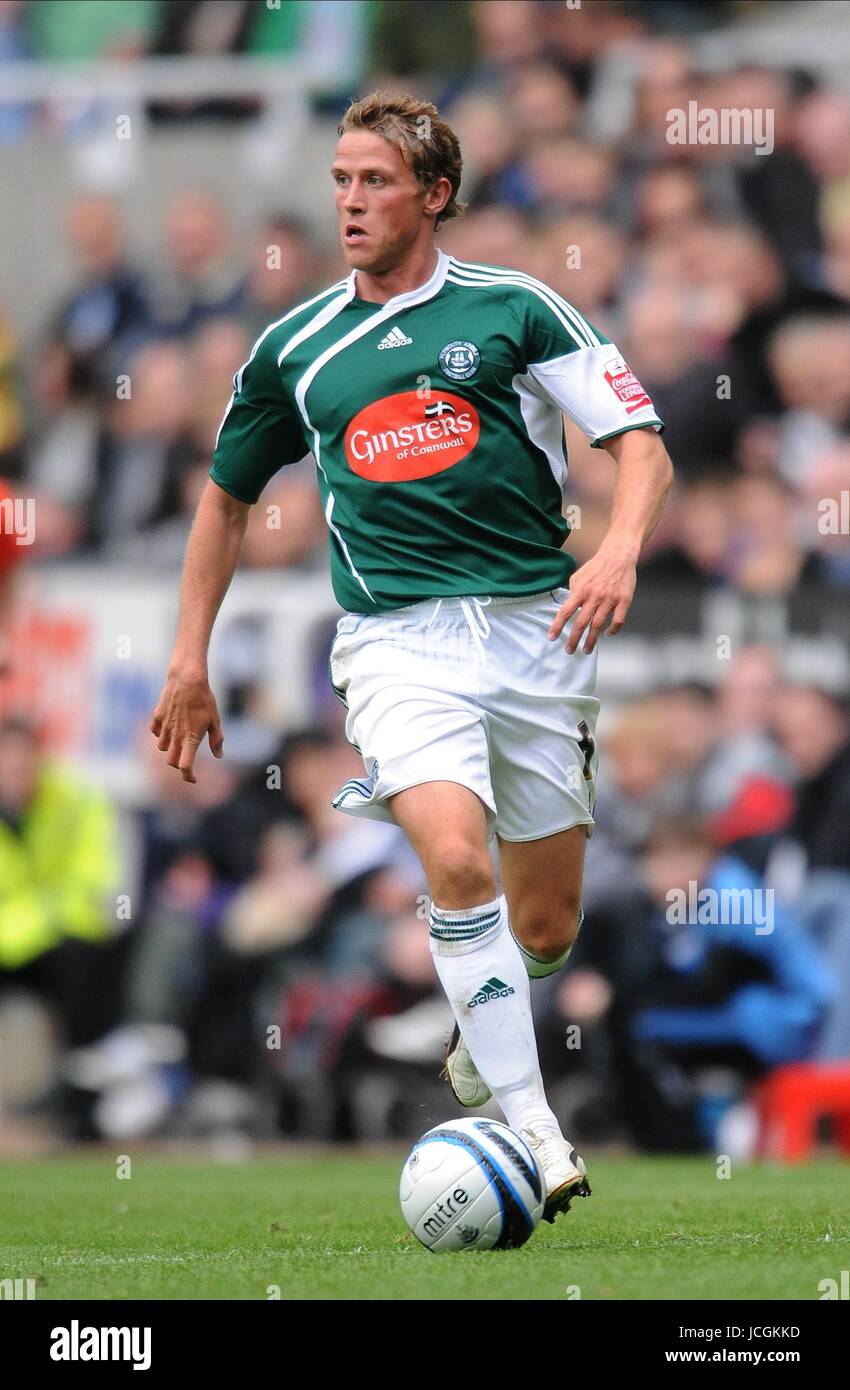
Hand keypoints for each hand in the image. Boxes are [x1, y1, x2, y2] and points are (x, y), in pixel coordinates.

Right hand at [150, 670, 223, 783]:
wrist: (187, 679)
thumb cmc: (205, 700)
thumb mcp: (215, 720)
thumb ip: (216, 740)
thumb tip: (218, 755)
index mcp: (190, 739)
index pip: (185, 766)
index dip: (188, 776)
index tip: (193, 779)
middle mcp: (175, 736)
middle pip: (171, 761)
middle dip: (179, 764)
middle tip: (187, 758)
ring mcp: (164, 727)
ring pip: (162, 748)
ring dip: (170, 749)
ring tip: (179, 740)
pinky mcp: (157, 717)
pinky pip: (155, 733)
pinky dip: (160, 735)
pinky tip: (169, 728)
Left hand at [549, 539, 637, 653]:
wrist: (618, 555)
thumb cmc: (596, 566)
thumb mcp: (578, 576)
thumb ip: (572, 592)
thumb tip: (567, 607)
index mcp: (581, 590)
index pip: (565, 611)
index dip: (557, 625)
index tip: (552, 637)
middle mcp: (594, 596)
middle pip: (581, 623)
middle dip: (573, 639)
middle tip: (569, 651)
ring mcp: (610, 600)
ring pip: (598, 625)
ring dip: (591, 640)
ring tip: (586, 650)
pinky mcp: (624, 601)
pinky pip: (618, 620)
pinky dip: (613, 630)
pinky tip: (607, 635)